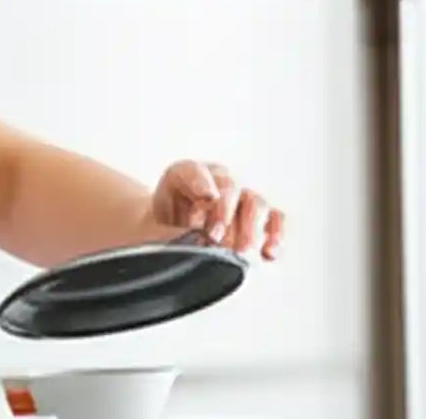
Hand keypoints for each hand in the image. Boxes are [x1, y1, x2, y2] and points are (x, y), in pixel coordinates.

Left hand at [150, 159, 284, 260]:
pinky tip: (269, 253)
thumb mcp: (148, 225)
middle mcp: (218, 183)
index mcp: (185, 176)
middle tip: (215, 235)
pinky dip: (277, 234)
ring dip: (251, 228)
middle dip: (224, 212)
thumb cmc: (160, 228)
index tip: (205, 199)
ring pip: (256, 203)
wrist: (169, 237)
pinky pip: (277, 219)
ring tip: (241, 252)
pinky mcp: (260, 220)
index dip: (201, 183)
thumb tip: (187, 238)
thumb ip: (162, 229)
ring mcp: (241, 199)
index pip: (192, 171)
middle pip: (230, 187)